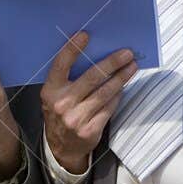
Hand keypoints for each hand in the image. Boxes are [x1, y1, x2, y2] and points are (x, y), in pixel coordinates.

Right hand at [40, 31, 136, 174]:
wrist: (60, 148)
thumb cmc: (60, 113)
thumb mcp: (55, 95)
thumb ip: (68, 78)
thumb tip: (95, 54)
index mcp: (50, 91)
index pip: (61, 65)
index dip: (72, 48)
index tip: (86, 35)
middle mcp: (62, 103)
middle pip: (92, 77)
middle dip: (112, 63)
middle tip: (127, 53)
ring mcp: (76, 118)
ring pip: (105, 92)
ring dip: (121, 78)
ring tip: (132, 67)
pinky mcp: (90, 130)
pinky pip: (109, 108)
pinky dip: (118, 96)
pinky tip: (123, 87)